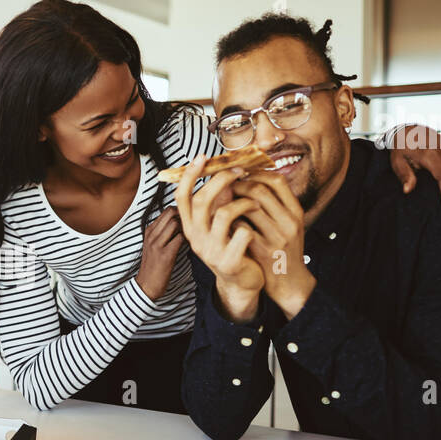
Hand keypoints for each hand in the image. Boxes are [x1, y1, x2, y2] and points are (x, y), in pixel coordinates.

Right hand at [135, 206, 184, 300]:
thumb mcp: (153, 245)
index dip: (180, 212)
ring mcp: (157, 244)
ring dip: (186, 228)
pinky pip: (180, 238)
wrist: (146, 285)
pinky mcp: (165, 255)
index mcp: (149, 231)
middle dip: (184, 216)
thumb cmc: (153, 266)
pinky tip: (190, 246)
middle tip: (192, 227)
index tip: (188, 221)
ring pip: (175, 223)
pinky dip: (188, 239)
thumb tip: (181, 222)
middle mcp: (152, 235)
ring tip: (190, 237)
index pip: (166, 211)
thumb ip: (163, 232)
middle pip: (171, 213)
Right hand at [174, 158, 264, 321]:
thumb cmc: (232, 247)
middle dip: (221, 181)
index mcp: (191, 227)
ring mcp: (211, 251)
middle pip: (202, 201)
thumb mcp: (220, 225)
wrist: (242, 282)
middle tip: (238, 171)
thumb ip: (218, 203)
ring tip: (255, 202)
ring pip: (224, 215)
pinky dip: (253, 225)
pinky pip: (244, 234)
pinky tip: (258, 225)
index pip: (182, 197)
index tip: (202, 157)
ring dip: (243, 202)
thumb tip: (225, 175)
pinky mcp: (229, 262)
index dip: (190, 175)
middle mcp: (196, 238)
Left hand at [230, 171, 314, 318]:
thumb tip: (248, 178)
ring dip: (232, 202)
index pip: (277, 181)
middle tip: (227, 188)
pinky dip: (230, 221)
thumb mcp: (286, 224)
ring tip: (224, 203)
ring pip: (248, 207)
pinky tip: (225, 223)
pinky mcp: (262, 251)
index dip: (256, 174)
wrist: (288, 282)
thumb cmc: (282, 249)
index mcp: (296, 212)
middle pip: (260, 190)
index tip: (242, 176)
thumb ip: (273, 204)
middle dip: (239, 186)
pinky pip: (240, 228)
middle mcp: (289, 222)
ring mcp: (276, 237)